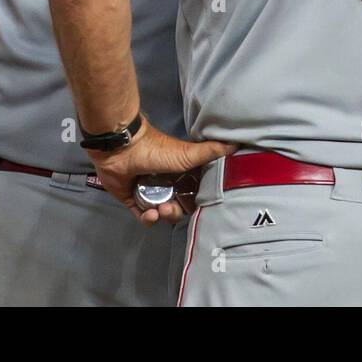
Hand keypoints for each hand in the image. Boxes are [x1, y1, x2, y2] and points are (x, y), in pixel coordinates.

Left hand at [88, 118, 235, 225]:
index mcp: (182, 172)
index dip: (198, 201)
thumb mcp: (188, 153)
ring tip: (158, 211)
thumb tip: (238, 143)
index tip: (200, 206)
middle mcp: (168, 183)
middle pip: (179, 206)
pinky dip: (147, 219)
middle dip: (177, 211)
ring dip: (163, 216)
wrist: (122, 150)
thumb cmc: (158, 151)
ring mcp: (150, 192)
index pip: (195, 192)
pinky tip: (148, 215)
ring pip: (162, 213)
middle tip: (170, 207)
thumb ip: (212, 152)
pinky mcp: (132, 200)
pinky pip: (143, 217)